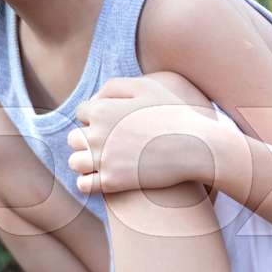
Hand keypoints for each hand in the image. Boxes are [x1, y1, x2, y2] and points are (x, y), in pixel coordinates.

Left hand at [68, 75, 218, 194]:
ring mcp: (103, 160)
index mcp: (102, 110)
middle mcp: (97, 134)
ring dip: (85, 162)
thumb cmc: (174, 115)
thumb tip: (95, 97)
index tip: (111, 123)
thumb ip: (116, 86)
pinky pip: (83, 185)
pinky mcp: (112, 182)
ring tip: (101, 162)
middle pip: (74, 138)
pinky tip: (101, 179)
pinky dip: (88, 182)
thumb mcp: (148, 87)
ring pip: (76, 162)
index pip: (82, 112)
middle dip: (87, 139)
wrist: (196, 148)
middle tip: (106, 143)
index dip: (95, 117)